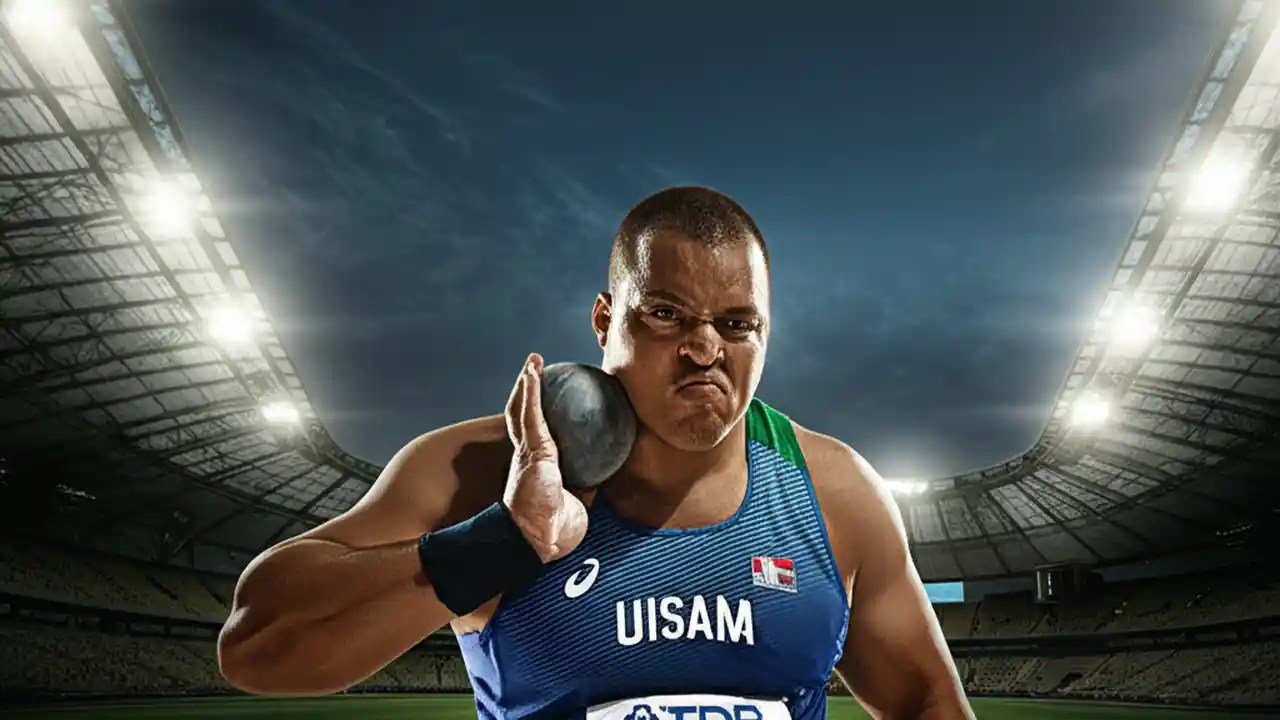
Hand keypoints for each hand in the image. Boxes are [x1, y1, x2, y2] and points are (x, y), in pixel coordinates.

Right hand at [502, 353, 588, 562]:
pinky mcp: (531, 447)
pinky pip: (532, 412)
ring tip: (534, 362)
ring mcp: (526, 451)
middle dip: (527, 395)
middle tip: (534, 371)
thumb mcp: (580, 499)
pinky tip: (535, 370)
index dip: (537, 418)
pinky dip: (532, 389)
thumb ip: (588, 483)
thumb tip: (607, 472)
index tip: (546, 401)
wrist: (538, 538)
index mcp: (536, 468)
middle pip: (522, 418)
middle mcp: (527, 456)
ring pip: (522, 410)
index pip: (536, 437)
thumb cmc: (558, 527)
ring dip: (527, 383)